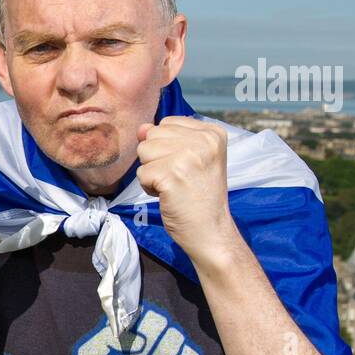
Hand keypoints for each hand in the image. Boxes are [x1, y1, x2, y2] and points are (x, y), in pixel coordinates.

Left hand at [135, 117, 240, 266]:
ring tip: (174, 186)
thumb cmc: (199, 196)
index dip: (167, 147)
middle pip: (152, 136)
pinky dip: (149, 188)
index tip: (187, 167)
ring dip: (152, 173)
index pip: (166, 123)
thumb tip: (141, 128)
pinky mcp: (172, 174)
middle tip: (180, 179)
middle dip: (157, 159)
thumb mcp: (190, 159)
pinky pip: (142, 173)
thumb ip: (166, 138)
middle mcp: (203, 140)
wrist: (210, 230)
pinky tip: (169, 195)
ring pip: (143, 152)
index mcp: (212, 132)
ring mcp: (188, 156)